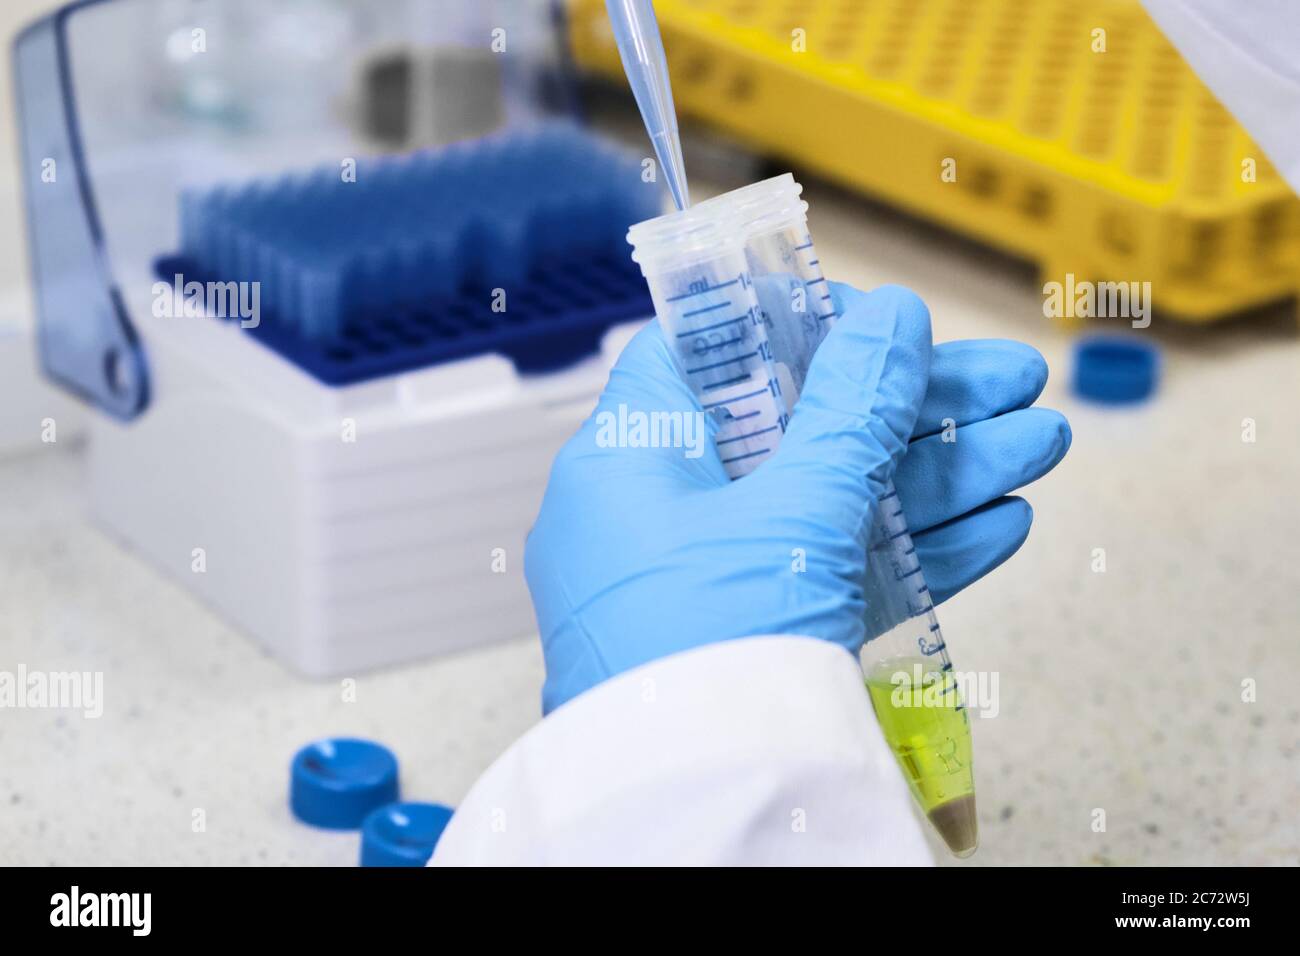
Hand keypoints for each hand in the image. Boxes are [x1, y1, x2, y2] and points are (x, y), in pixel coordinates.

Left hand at [526, 282, 1070, 711]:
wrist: (698, 819)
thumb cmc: (709, 649)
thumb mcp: (793, 512)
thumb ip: (849, 412)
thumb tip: (893, 317)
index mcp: (632, 458)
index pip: (703, 355)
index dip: (790, 327)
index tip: (880, 324)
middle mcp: (664, 515)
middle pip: (798, 429)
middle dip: (914, 411)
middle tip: (1013, 387)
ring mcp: (714, 582)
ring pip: (835, 506)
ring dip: (940, 478)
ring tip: (1040, 449)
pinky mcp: (758, 641)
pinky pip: (835, 576)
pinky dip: (912, 552)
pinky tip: (1001, 524)